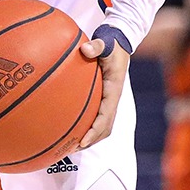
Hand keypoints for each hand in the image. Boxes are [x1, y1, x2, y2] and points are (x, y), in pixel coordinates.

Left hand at [73, 31, 130, 151]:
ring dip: (89, 137)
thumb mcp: (106, 42)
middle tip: (71, 149)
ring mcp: (109, 99)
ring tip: (70, 146)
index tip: (83, 141)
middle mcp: (113, 98)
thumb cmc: (111, 43)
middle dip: (90, 140)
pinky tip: (69, 128)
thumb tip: (85, 49)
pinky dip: (86, 127)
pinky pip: (97, 117)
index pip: (106, 115)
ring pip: (102, 125)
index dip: (95, 130)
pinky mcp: (104, 98)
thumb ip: (97, 46)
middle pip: (105, 127)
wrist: (120, 41)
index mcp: (114, 89)